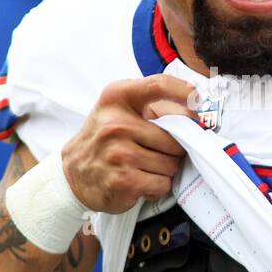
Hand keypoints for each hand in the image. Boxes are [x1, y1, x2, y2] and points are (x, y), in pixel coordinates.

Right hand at [60, 74, 196, 213]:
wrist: (73, 173)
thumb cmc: (104, 140)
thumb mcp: (119, 110)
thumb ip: (152, 105)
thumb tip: (194, 111)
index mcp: (116, 98)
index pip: (159, 85)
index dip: (184, 92)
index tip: (197, 100)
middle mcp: (116, 123)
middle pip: (174, 137)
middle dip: (172, 149)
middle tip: (156, 152)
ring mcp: (119, 153)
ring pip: (171, 163)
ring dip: (164, 169)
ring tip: (144, 167)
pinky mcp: (123, 180)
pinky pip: (162, 183)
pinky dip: (157, 186)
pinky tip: (140, 181)